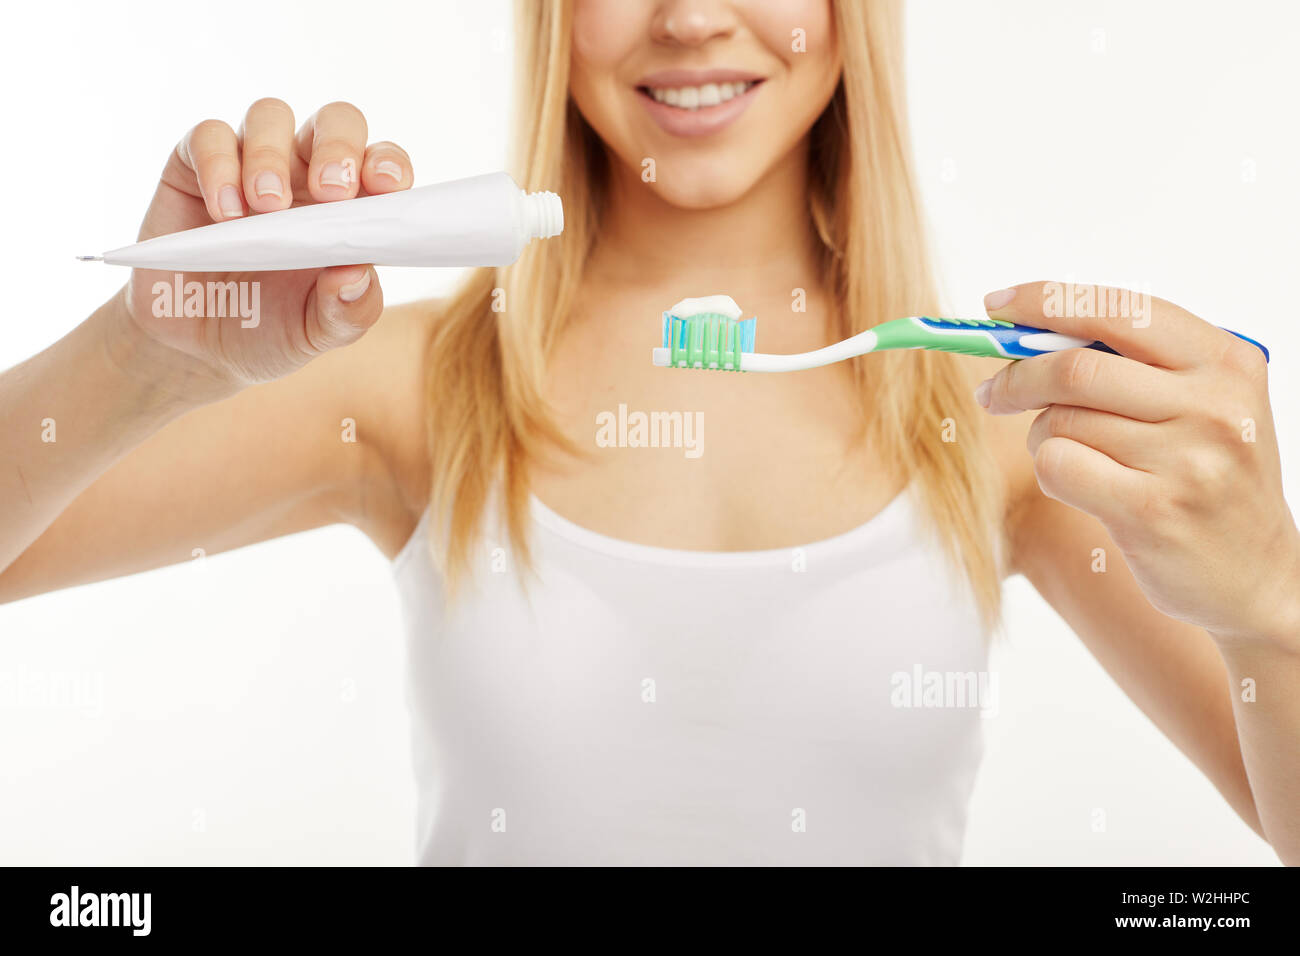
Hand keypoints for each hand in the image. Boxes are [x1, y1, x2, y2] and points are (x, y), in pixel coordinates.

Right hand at [120, 99, 413, 388]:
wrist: (200, 349)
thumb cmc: (273, 330)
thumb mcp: (318, 333)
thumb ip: (348, 310)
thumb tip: (356, 274)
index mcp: (352, 207)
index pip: (383, 163)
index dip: (390, 165)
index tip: (387, 187)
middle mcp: (307, 172)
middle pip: (335, 121)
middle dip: (338, 147)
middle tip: (332, 192)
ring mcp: (252, 162)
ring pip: (271, 116)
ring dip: (272, 157)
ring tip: (267, 209)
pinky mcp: (195, 165)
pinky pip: (209, 137)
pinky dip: (219, 167)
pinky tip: (225, 213)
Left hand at [976, 280, 1299, 644]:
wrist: (1256, 576)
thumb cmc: (1207, 477)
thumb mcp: (1199, 404)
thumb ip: (1131, 363)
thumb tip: (1023, 330)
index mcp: (1227, 361)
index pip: (1120, 309)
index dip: (1045, 302)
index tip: (996, 307)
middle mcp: (1214, 403)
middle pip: (1074, 366)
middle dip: (1016, 376)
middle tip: (992, 392)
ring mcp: (1186, 458)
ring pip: (1060, 419)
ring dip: (1040, 434)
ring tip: (1070, 453)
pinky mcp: (1151, 510)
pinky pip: (1057, 465)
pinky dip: (1049, 470)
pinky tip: (1081, 486)